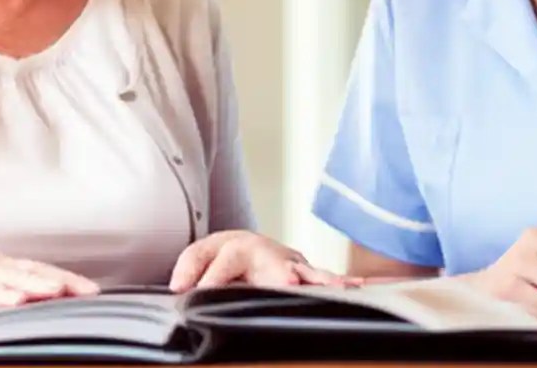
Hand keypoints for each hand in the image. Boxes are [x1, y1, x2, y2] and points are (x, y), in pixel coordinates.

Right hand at [0, 253, 99, 318]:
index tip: (94, 292)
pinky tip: (15, 301)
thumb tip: (45, 309)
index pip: (42, 271)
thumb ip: (13, 299)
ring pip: (11, 277)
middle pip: (33, 271)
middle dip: (61, 280)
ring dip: (35, 283)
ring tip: (57, 290)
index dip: (69, 280)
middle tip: (86, 291)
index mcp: (2, 269)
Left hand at [169, 230, 349, 291]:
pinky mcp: (304, 274)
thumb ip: (190, 269)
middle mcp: (263, 250)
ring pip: (302, 271)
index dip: (207, 274)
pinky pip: (323, 280)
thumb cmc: (222, 257)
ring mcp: (288, 262)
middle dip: (277, 272)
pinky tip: (358, 287)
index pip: (219, 257)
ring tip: (335, 288)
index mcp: (233, 245)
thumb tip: (177, 289)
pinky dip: (340, 284)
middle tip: (286, 283)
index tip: (194, 292)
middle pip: (269, 260)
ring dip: (317, 280)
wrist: (246, 245)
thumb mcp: (201, 257)